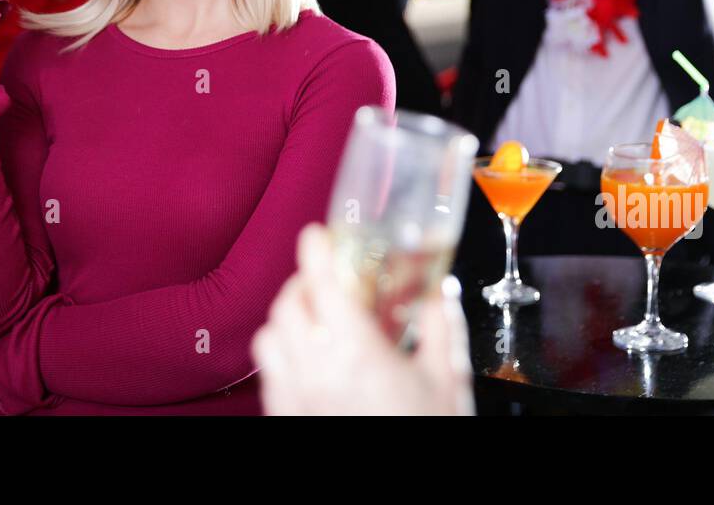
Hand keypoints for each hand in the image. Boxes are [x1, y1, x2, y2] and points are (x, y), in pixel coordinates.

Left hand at [251, 224, 473, 415]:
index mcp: (357, 353)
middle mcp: (316, 372)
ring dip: (286, 319)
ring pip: (268, 338)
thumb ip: (440, 328)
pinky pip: (267, 376)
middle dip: (304, 283)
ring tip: (312, 318)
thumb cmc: (424, 431)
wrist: (406, 496)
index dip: (316, 250)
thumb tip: (438, 293)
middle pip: (288, 305)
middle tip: (326, 279)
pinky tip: (305, 360)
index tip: (319, 234)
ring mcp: (295, 399)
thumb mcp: (445, 380)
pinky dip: (279, 355)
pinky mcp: (285, 418)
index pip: (322, 283)